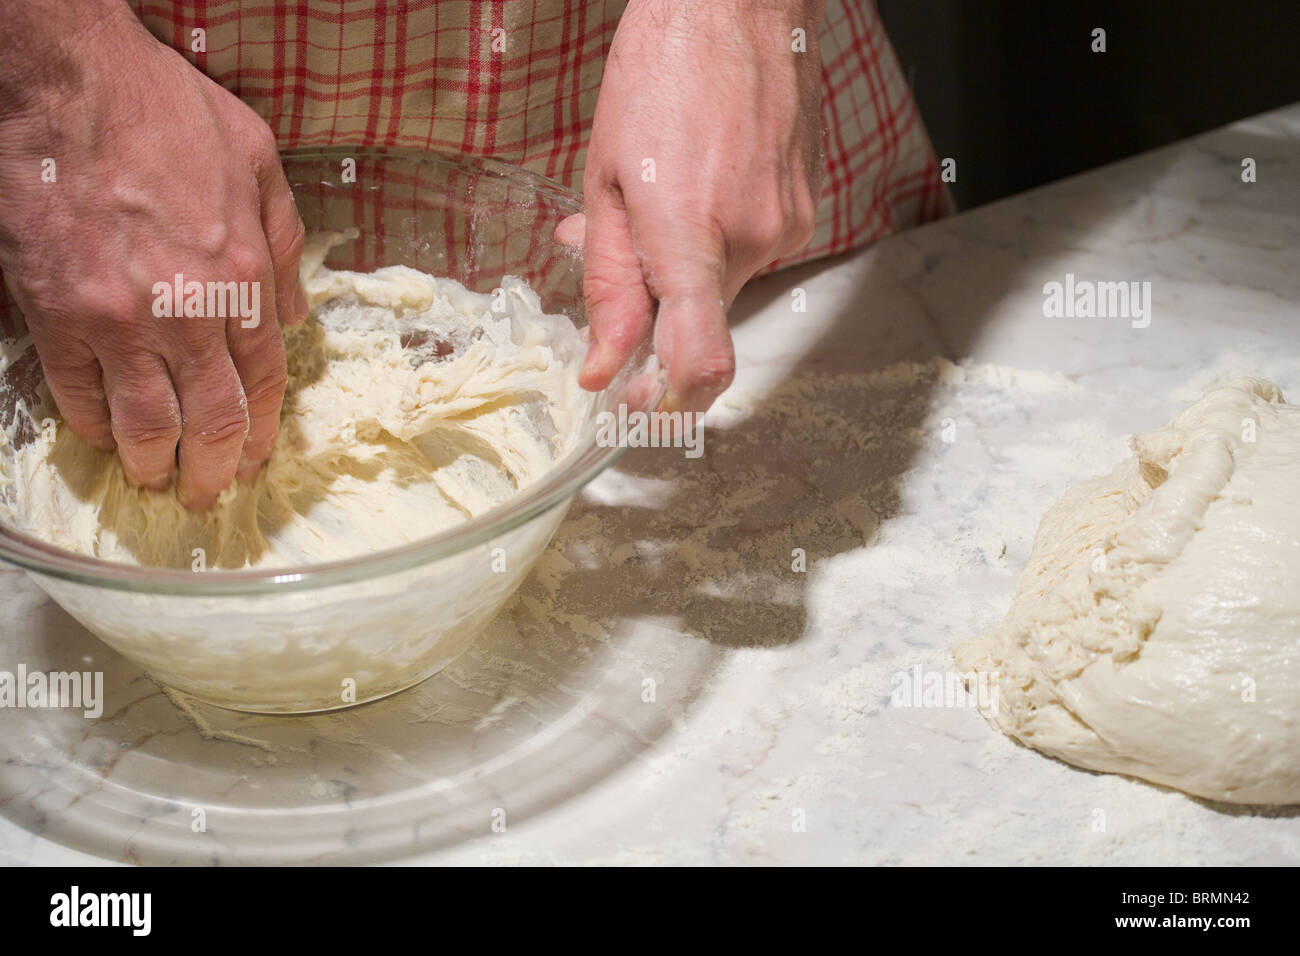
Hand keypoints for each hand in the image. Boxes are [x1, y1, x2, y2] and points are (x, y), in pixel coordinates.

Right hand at [0, 1, 304, 508]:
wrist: (64, 84)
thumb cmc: (163, 111)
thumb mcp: (258, 159)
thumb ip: (283, 242)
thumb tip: (294, 315)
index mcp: (243, 275)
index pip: (264, 379)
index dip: (261, 430)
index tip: (253, 459)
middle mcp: (188, 311)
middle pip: (211, 418)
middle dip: (214, 469)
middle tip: (208, 494)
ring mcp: (118, 320)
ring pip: (145, 422)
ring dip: (155, 463)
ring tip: (157, 481)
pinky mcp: (56, 315)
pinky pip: (77, 393)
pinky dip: (93, 426)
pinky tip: (103, 438)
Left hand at [569, 0, 823, 412]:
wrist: (738, 3)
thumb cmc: (661, 70)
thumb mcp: (605, 178)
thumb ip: (607, 280)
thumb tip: (604, 362)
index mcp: (691, 234)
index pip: (701, 358)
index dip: (669, 400)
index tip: (639, 404)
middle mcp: (753, 241)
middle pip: (698, 320)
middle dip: (653, 307)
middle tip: (616, 258)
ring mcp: (787, 226)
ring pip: (723, 284)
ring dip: (681, 265)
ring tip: (652, 200)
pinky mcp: (803, 209)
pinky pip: (749, 250)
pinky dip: (713, 239)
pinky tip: (692, 186)